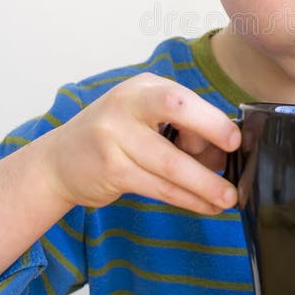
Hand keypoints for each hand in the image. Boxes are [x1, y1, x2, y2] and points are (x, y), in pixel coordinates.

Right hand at [43, 73, 240, 214]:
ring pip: (170, 163)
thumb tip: (224, 152)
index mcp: (142, 88)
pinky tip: (204, 206)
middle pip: (175, 109)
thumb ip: (179, 127)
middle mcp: (125, 104)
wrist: (58, 161)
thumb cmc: (113, 137)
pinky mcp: (110, 170)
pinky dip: (186, 199)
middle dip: (211, 133)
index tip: (234, 139)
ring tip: (228, 198)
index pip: (179, 95)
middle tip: (235, 160)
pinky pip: (158, 188)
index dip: (210, 117)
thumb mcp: (143, 117)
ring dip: (205, 183)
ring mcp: (113, 136)